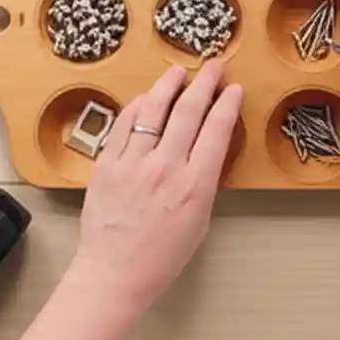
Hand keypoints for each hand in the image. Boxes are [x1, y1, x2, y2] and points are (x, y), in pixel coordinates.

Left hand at [69, 61, 242, 315]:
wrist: (113, 274)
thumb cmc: (161, 257)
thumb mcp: (199, 221)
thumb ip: (203, 182)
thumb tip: (204, 148)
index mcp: (195, 186)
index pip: (216, 130)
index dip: (227, 104)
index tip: (233, 89)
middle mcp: (165, 169)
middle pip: (188, 112)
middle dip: (205, 83)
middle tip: (214, 65)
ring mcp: (132, 164)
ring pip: (153, 110)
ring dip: (169, 85)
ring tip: (178, 72)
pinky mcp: (106, 165)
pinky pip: (124, 125)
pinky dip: (138, 106)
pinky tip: (147, 97)